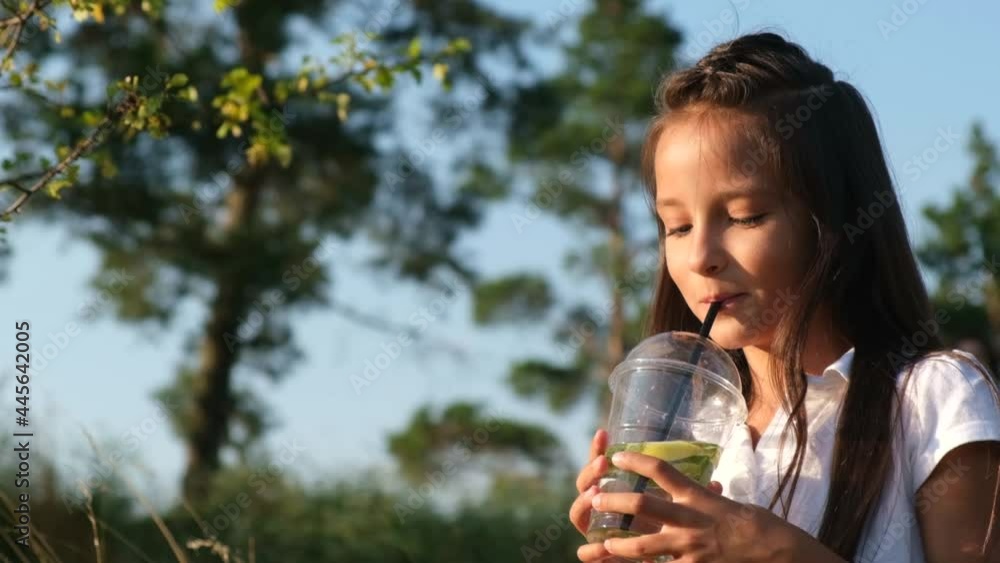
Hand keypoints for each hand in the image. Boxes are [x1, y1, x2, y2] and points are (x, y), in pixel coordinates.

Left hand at [575, 450, 761, 562]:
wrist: (776, 552)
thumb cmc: (757, 526)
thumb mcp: (727, 503)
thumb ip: (704, 497)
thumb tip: (701, 487)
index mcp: (697, 497)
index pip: (662, 471)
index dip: (636, 461)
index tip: (618, 456)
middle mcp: (690, 519)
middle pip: (643, 505)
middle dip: (615, 502)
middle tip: (595, 499)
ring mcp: (690, 548)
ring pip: (644, 545)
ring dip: (619, 545)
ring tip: (603, 543)